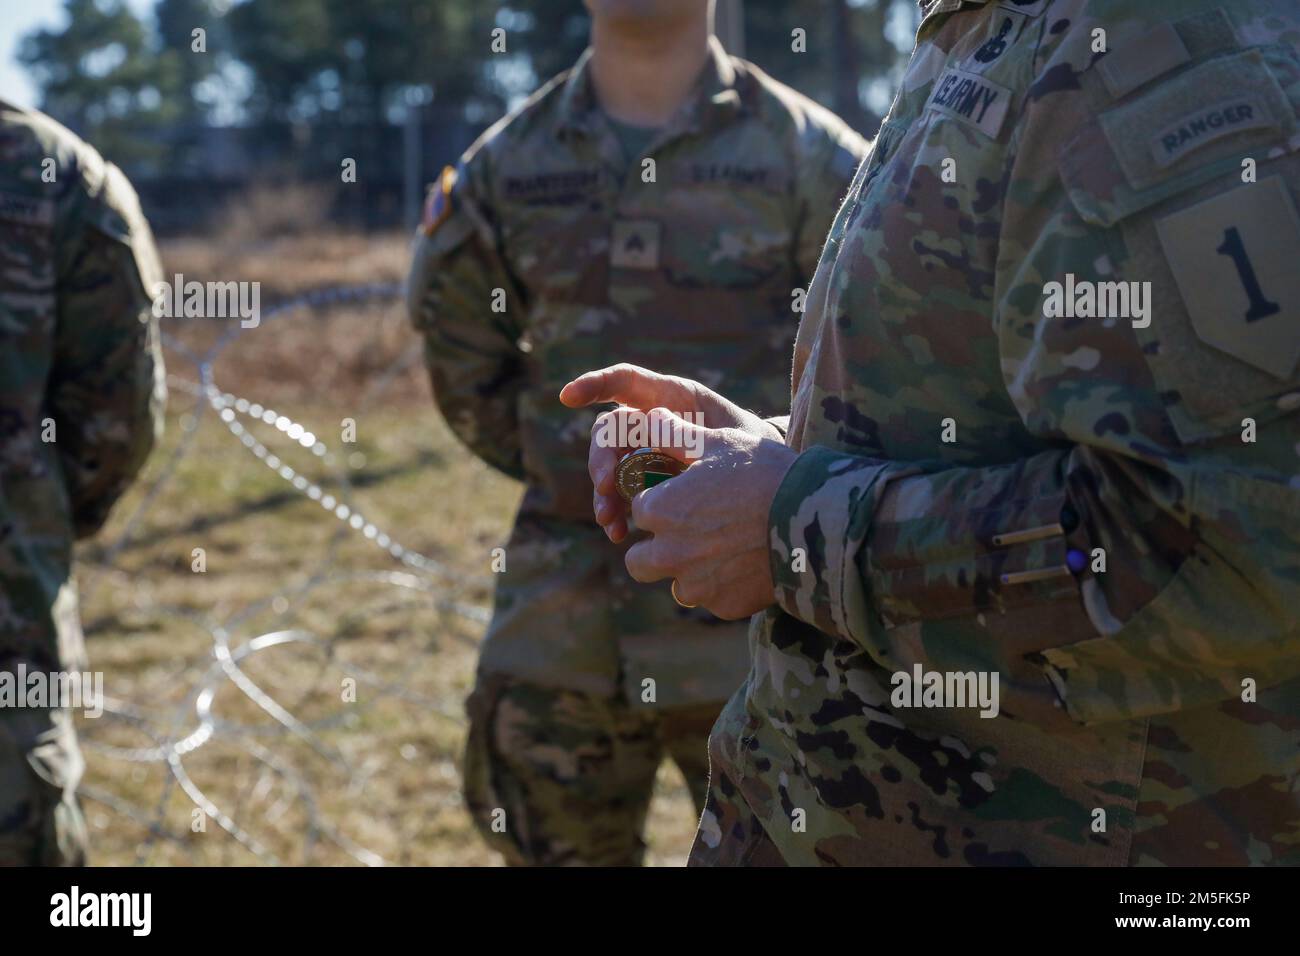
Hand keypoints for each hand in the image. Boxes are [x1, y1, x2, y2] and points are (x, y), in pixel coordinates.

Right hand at [559, 364, 781, 543]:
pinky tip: (618, 534)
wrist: (768, 477)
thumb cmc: (752, 445)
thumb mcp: (731, 435)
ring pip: (610, 467)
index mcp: (669, 398)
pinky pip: (621, 495)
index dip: (594, 384)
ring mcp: (644, 452)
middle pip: (609, 432)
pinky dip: (616, 513)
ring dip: (603, 494)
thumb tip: (655, 425)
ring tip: (610, 522)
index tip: (568, 397)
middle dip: (601, 458)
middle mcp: (650, 421)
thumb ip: (694, 431)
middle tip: (606, 485)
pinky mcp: (646, 482)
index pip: (625, 382)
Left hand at [624, 408, 795, 619]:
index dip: (658, 503)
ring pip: (675, 584)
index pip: (639, 511)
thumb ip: (675, 435)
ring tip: (721, 551)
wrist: (814, 519)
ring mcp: (698, 584)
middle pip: (639, 560)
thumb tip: (651, 419)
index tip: (679, 498)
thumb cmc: (764, 473)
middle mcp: (670, 553)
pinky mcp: (725, 606)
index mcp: (662, 511)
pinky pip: (713, 600)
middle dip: (654, 548)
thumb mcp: (719, 443)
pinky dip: (723, 588)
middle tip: (685, 534)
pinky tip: (747, 566)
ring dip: (688, 572)